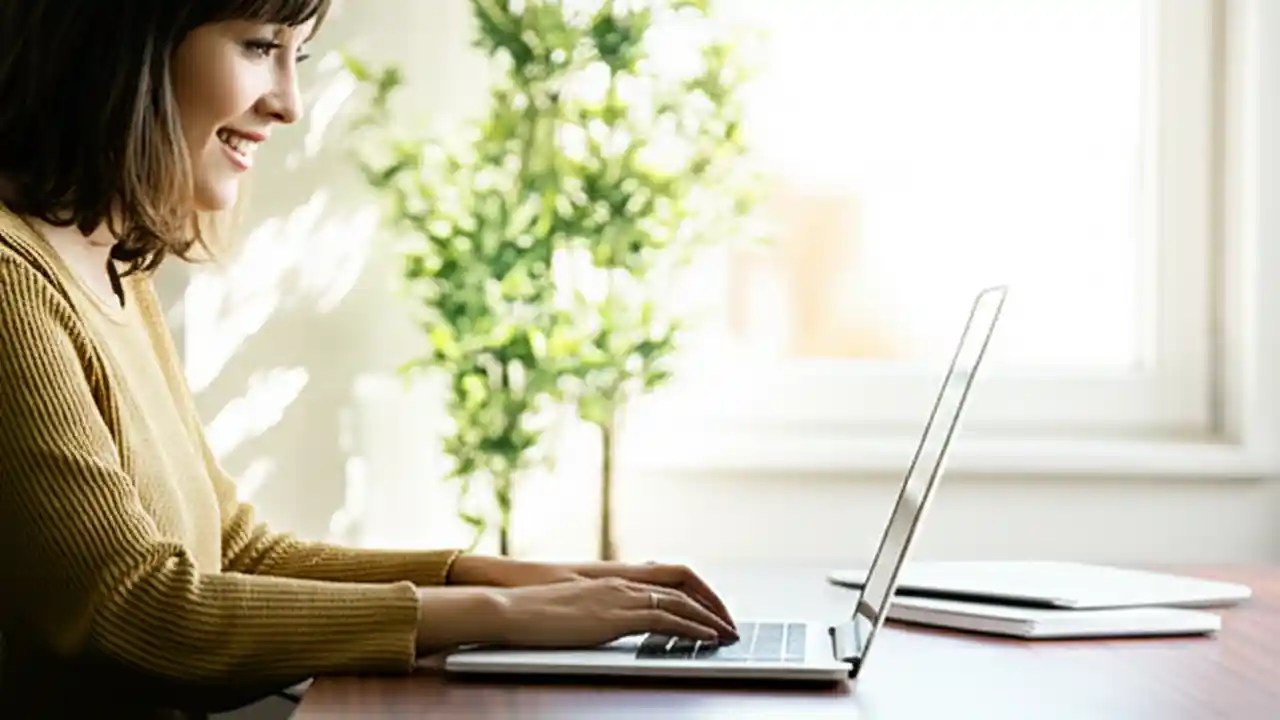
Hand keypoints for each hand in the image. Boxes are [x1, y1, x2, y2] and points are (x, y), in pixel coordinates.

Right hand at [490, 576, 737, 646]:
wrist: (512, 606)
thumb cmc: (534, 610)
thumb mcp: (573, 604)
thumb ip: (597, 606)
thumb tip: (609, 620)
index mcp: (614, 577)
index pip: (668, 576)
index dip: (694, 591)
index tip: (709, 609)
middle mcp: (622, 582)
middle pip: (682, 585)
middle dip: (711, 604)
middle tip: (729, 623)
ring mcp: (620, 597)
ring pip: (680, 602)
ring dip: (708, 618)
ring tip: (727, 634)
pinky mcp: (616, 616)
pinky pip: (666, 620)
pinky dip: (691, 628)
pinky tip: (706, 639)